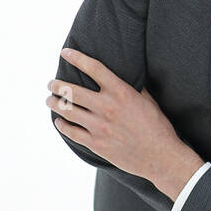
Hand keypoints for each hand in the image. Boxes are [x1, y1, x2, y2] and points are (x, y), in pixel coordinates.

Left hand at [48, 48, 201, 196]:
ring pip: (67, 110)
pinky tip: (59, 122)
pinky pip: (71, 132)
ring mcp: (99, 127)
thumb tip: (124, 74)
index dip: (77, 58)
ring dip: (54, 103)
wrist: (160, 157)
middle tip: (51, 84)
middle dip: (57, 85)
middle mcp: (107, 107)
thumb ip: (133, 87)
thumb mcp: (148, 101)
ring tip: (50, 100)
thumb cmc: (157, 126)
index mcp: (121, 93)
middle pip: (72, 90)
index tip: (65, 53)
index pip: (94, 68)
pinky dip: (62, 125)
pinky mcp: (96, 144)